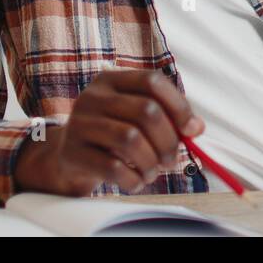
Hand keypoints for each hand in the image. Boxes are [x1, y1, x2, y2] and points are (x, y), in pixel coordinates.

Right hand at [15, 69, 204, 195]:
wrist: (66, 157)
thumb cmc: (110, 135)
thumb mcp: (133, 118)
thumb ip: (165, 117)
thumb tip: (196, 128)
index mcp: (111, 80)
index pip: (152, 81)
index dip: (179, 105)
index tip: (193, 130)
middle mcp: (93, 97)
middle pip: (146, 111)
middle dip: (168, 141)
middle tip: (171, 160)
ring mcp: (79, 124)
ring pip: (131, 139)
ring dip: (151, 162)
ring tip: (152, 172)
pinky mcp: (72, 153)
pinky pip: (113, 167)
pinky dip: (133, 179)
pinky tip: (136, 181)